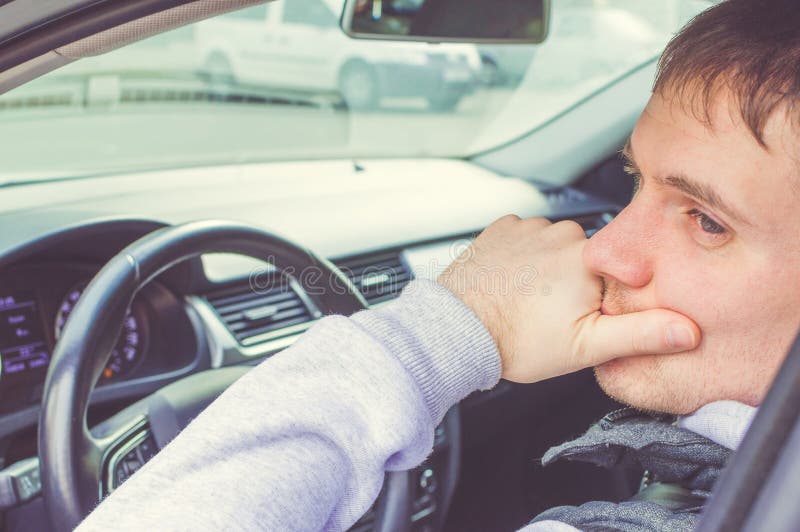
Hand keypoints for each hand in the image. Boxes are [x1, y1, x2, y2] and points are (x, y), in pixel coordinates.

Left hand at [437, 215, 700, 382]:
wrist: (459, 330)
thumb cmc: (515, 340)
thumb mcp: (587, 347)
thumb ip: (641, 333)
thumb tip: (686, 328)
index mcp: (588, 258)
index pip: (620, 268)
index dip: (607, 294)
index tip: (587, 312)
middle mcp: (560, 233)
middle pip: (588, 255)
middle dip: (579, 280)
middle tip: (556, 312)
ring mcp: (529, 227)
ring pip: (555, 244)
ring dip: (550, 266)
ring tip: (532, 299)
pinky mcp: (502, 228)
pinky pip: (525, 236)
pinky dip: (523, 254)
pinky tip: (515, 281)